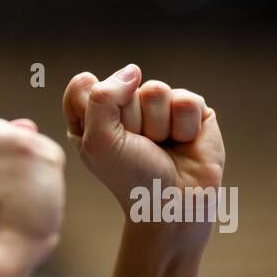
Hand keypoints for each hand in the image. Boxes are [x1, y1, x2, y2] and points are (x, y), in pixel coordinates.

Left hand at [63, 65, 225, 240]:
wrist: (173, 205)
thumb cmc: (131, 177)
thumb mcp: (98, 141)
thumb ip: (101, 98)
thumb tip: (133, 71)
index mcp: (93, 112)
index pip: (85, 85)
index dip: (95, 112)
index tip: (105, 140)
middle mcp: (125, 105)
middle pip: (123, 85)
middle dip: (132, 121)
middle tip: (140, 147)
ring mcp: (159, 105)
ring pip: (156, 90)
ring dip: (158, 125)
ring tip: (162, 146)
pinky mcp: (191, 110)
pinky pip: (186, 100)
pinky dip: (184, 127)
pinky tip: (184, 143)